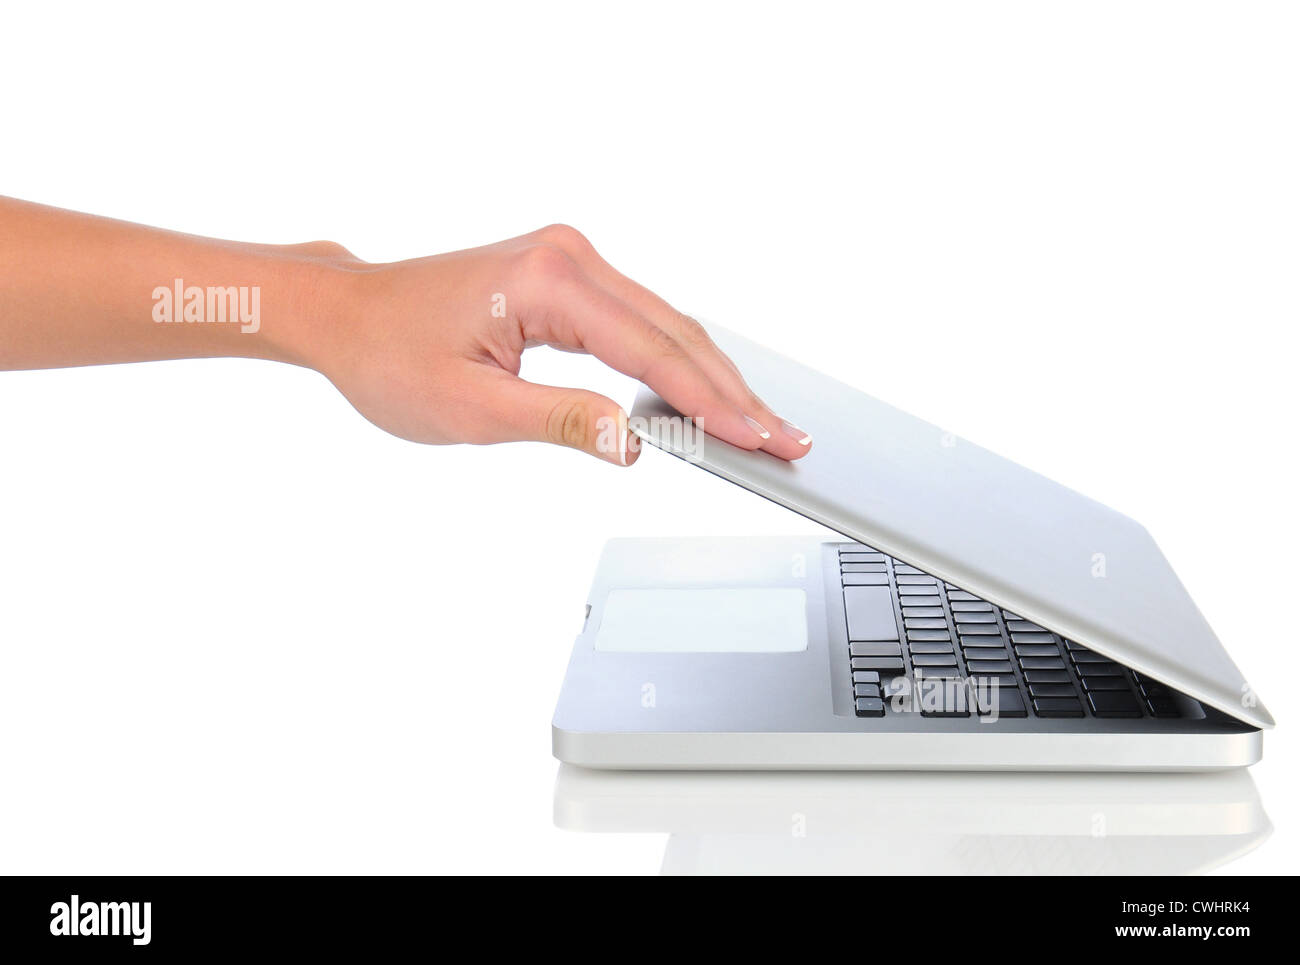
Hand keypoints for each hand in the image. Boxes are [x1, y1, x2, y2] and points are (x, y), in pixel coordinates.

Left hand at [301, 225, 812, 464]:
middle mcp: (572, 256)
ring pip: (666, 325)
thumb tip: (633, 443)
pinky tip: (706, 394)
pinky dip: (677, 362)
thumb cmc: (390, 354)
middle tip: (785, 440)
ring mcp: (573, 261)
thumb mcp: (470, 407)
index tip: (758, 439)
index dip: (711, 403)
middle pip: (677, 332)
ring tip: (760, 425)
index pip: (653, 350)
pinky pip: (640, 322)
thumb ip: (559, 420)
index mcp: (551, 278)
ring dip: (713, 378)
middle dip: (734, 392)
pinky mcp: (568, 278)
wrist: (347, 314)